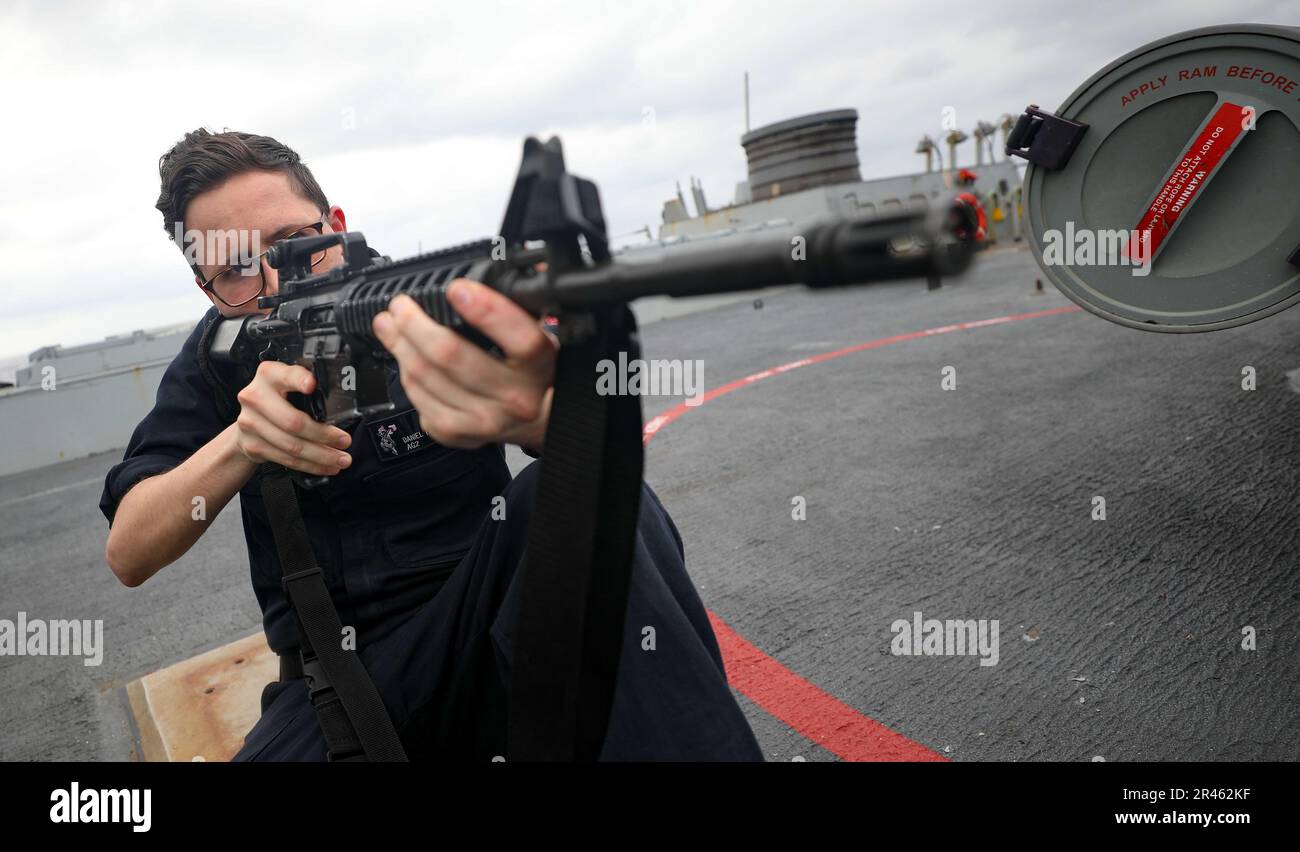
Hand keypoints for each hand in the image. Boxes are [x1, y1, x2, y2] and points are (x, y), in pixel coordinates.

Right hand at [233, 361, 353, 474]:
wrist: (248, 423)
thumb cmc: (278, 401)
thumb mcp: (289, 385)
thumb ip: (308, 389)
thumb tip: (344, 406)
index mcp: (269, 375)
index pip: (286, 375)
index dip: (298, 380)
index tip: (312, 385)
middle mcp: (255, 397)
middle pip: (293, 421)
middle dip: (324, 435)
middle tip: (345, 441)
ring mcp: (251, 422)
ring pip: (292, 445)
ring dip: (322, 455)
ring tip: (341, 458)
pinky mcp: (252, 445)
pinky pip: (287, 459)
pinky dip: (311, 465)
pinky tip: (326, 466)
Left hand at [372, 279, 556, 450]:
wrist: (540, 422)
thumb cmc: (533, 373)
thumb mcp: (542, 337)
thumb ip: (523, 307)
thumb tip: (506, 270)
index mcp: (540, 367)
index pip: (520, 339)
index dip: (487, 311)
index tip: (458, 289)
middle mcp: (515, 397)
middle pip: (451, 355)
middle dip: (414, 323)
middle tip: (401, 305)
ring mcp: (485, 419)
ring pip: (425, 377)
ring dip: (399, 344)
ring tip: (390, 325)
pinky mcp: (459, 433)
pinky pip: (419, 400)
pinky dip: (405, 374)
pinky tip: (405, 358)